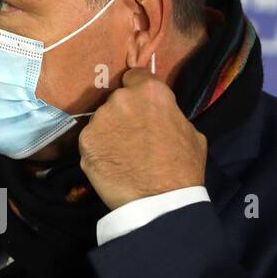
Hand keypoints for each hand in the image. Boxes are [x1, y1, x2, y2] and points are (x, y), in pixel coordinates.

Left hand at [77, 67, 206, 209]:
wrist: (160, 202)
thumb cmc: (183, 168)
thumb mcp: (191, 131)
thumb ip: (170, 114)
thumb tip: (162, 115)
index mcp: (150, 91)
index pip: (134, 76)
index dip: (137, 89)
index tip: (139, 105)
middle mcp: (120, 99)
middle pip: (117, 100)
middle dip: (123, 113)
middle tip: (133, 135)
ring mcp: (99, 120)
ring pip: (102, 120)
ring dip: (109, 131)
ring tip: (122, 153)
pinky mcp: (85, 142)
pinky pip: (91, 140)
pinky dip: (98, 149)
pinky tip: (111, 164)